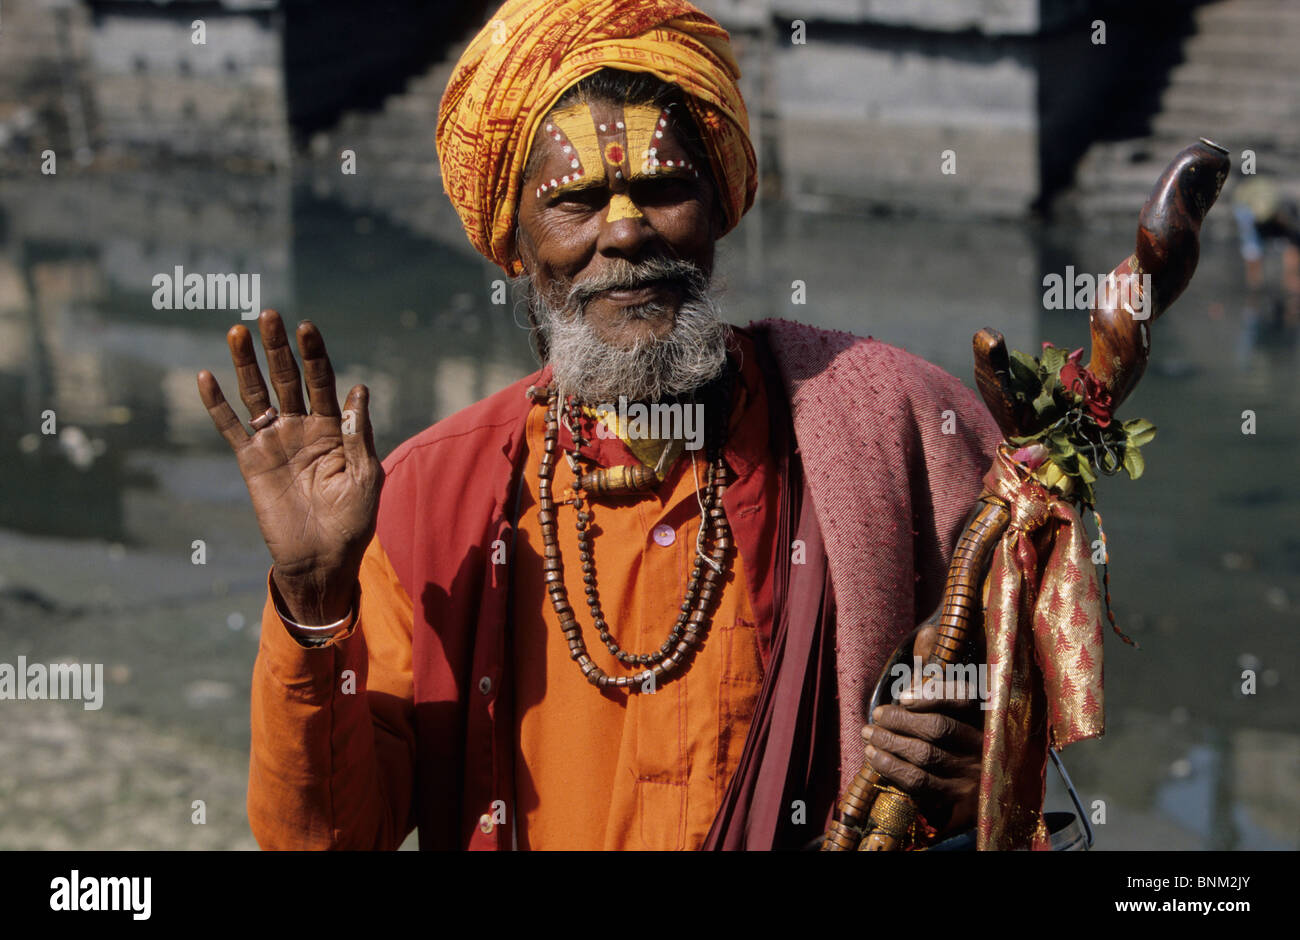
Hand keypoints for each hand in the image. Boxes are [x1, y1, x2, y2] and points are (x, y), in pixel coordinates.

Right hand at [196, 309, 382, 623]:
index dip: (314, 354)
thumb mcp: (366, 475)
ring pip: (256, 394)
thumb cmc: (353, 521)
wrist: (323, 560)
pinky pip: (230, 428)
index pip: (322, 381)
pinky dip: (216, 404)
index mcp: (334, 428)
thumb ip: (358, 432)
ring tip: (236, 331)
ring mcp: (275, 442)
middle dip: (278, 348)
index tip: (307, 326)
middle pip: (287, 378)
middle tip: (269, 314)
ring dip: (246, 363)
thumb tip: (359, 387)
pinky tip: (205, 375)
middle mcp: (302, 428)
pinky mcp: (251, 462)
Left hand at [861, 693, 982, 837]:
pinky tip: (874, 756)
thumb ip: (934, 697)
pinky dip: (891, 767)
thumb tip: (904, 698)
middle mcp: (984, 745)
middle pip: (938, 727)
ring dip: (889, 742)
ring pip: (925, 754)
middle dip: (900, 720)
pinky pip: (918, 782)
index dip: (931, 696)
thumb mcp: (955, 713)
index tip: (902, 697)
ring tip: (869, 734)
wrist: (982, 792)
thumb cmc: (957, 740)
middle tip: (877, 715)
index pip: (964, 698)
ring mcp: (973, 773)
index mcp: (986, 717)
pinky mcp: (958, 797)